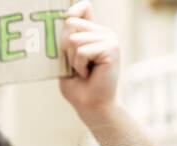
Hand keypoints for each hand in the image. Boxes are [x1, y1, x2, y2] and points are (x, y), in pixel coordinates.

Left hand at [58, 1, 119, 118]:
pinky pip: (82, 51)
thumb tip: (66, 20)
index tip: (65, 18)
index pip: (83, 8)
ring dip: (72, 60)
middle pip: (72, 24)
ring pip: (75, 40)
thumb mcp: (65, 60)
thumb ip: (65, 41)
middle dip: (65, 48)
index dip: (72, 11)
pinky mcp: (111, 48)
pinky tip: (89, 74)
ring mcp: (110, 39)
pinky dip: (79, 66)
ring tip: (83, 71)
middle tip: (75, 65)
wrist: (90, 105)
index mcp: (93, 32)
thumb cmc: (77, 86)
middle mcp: (103, 32)